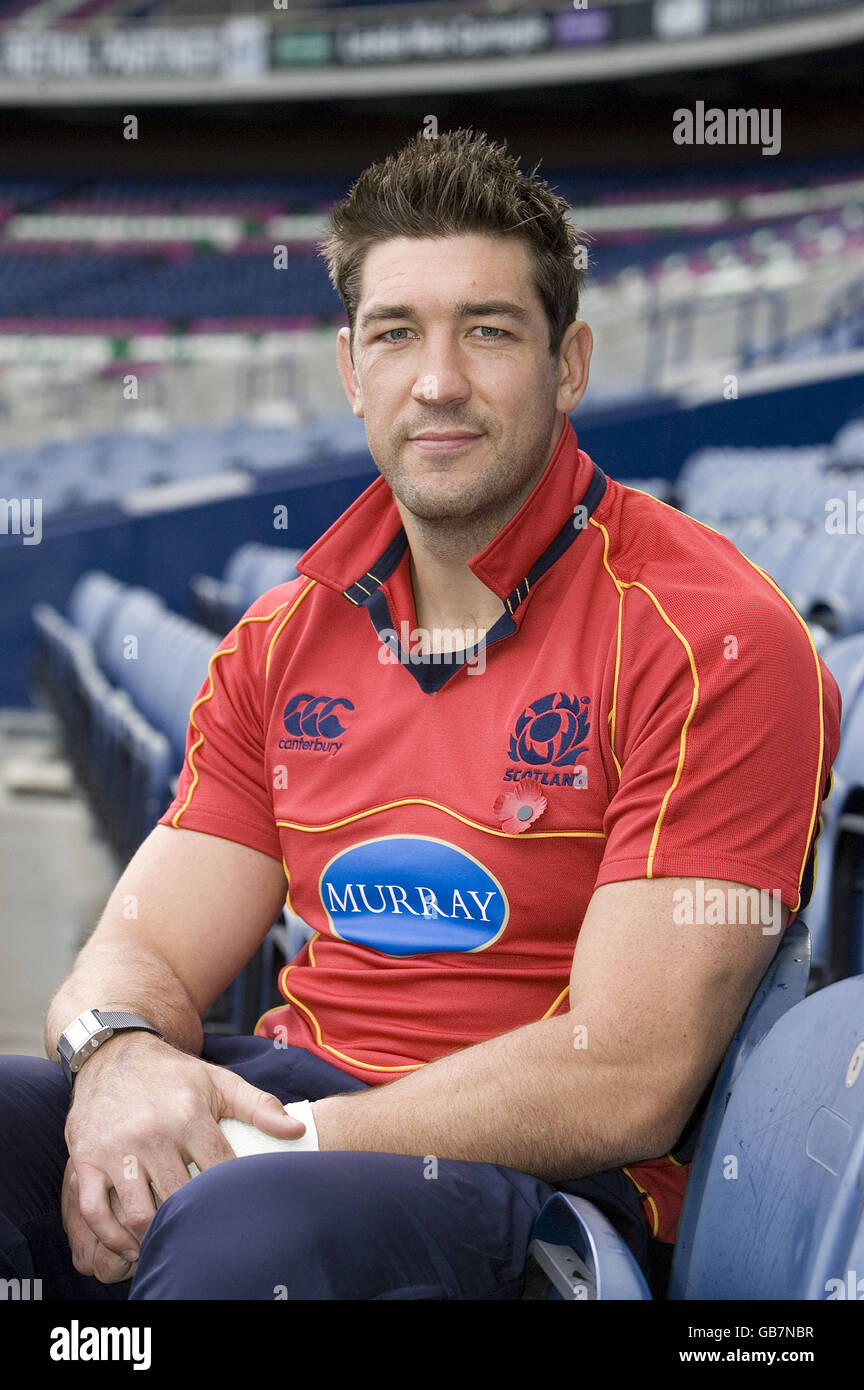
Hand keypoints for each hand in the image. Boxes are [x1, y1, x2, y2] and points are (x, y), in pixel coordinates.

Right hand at [63, 1032, 304, 1278]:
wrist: (114, 1053)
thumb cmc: (173, 1075)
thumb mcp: (218, 1082)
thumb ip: (260, 1107)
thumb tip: (298, 1131)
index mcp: (188, 1115)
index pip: (219, 1171)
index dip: (231, 1195)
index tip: (239, 1210)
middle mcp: (150, 1133)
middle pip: (178, 1198)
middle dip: (194, 1220)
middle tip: (206, 1234)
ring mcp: (114, 1148)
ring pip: (137, 1212)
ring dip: (154, 1235)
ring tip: (171, 1242)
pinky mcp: (84, 1159)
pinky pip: (94, 1210)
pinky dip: (111, 1235)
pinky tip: (130, 1244)